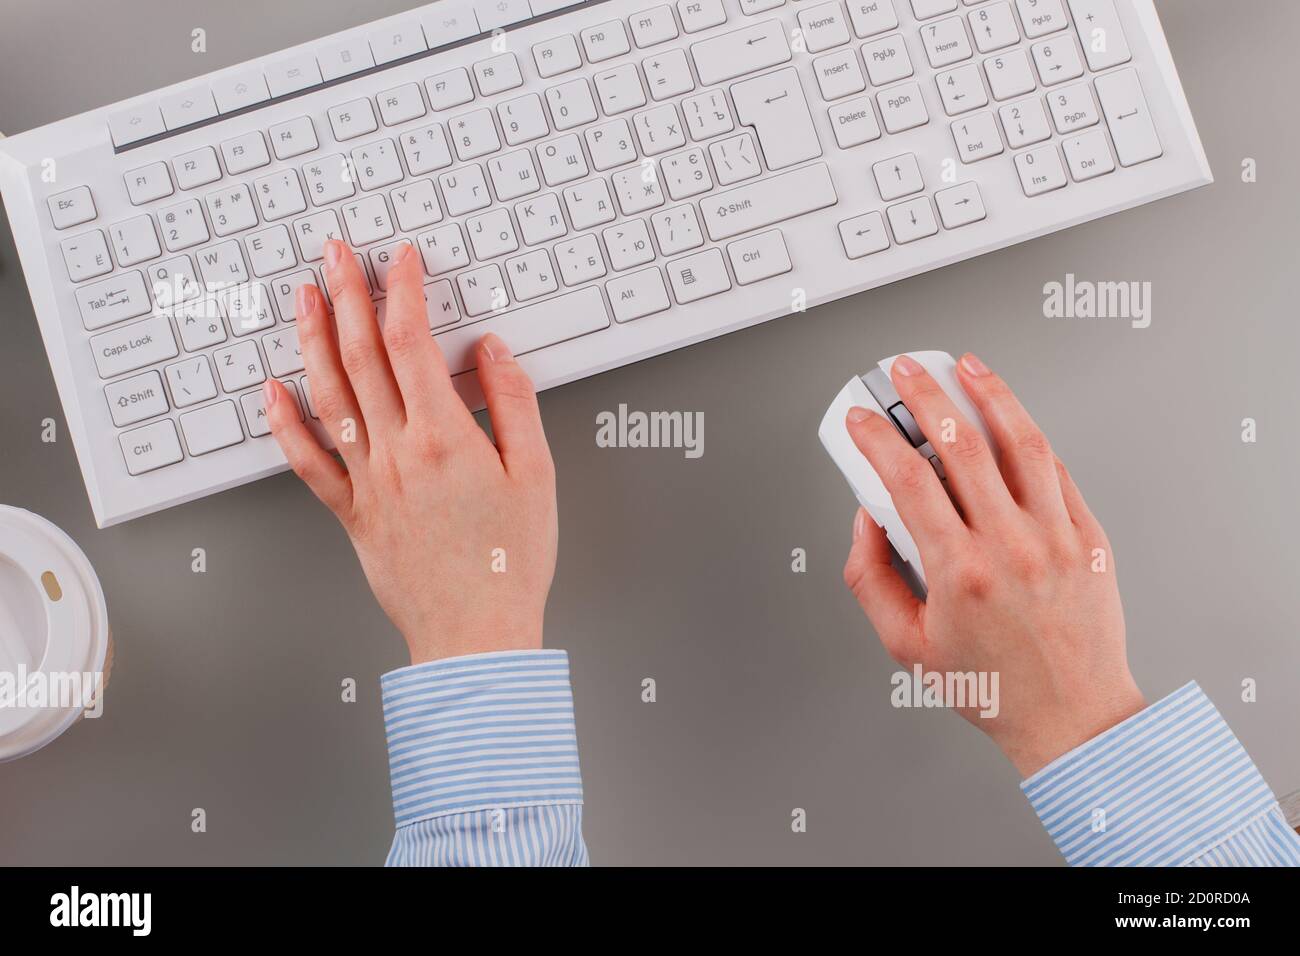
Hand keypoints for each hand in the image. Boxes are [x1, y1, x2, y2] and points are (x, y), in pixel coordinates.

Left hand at [265, 239, 556, 664]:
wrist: (476, 634)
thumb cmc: (510, 563)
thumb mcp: (537, 475)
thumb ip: (514, 405)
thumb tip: (492, 353)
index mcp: (444, 438)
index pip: (411, 343)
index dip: (401, 291)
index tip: (400, 260)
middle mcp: (397, 453)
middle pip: (361, 357)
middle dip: (346, 296)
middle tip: (336, 255)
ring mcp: (368, 483)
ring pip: (328, 396)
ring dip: (311, 340)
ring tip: (304, 299)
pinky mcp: (352, 514)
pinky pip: (308, 462)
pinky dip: (286, 423)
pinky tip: (274, 392)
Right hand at [842, 353, 1144, 776]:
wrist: (1073, 716)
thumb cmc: (993, 687)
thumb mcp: (905, 644)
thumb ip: (872, 577)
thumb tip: (867, 520)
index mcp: (961, 571)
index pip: (908, 481)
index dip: (876, 439)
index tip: (860, 421)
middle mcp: (1012, 546)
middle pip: (962, 444)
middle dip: (925, 395)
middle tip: (904, 370)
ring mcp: (1057, 536)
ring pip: (1022, 442)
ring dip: (990, 394)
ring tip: (968, 367)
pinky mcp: (1089, 536)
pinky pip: (1057, 471)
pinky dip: (1030, 437)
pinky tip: (1011, 420)